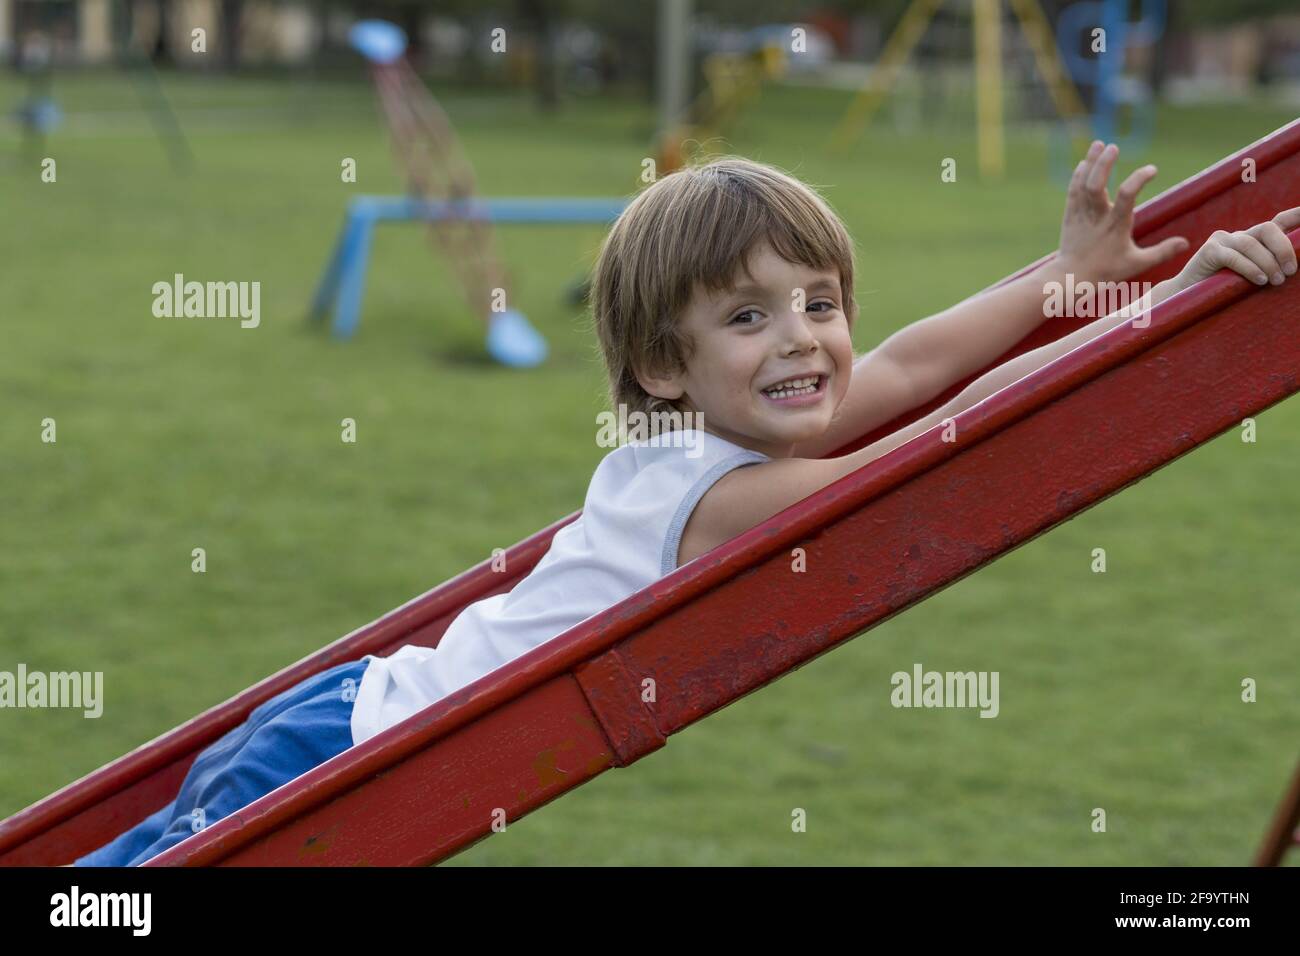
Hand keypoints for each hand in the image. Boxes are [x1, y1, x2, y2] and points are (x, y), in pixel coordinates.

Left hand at [1057, 141, 1189, 282]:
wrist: (1070, 278)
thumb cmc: (1106, 271)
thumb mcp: (1137, 264)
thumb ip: (1161, 252)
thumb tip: (1186, 243)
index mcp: (1115, 226)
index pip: (1127, 197)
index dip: (1138, 180)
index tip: (1152, 169)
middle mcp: (1097, 217)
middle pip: (1096, 186)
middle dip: (1103, 165)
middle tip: (1113, 146)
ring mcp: (1081, 215)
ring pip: (1083, 185)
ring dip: (1091, 163)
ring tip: (1099, 144)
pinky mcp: (1070, 215)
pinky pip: (1073, 191)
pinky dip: (1078, 176)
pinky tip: (1085, 162)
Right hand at [1172, 207, 1299, 290]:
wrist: (1183, 298)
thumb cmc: (1219, 293)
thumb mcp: (1249, 280)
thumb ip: (1266, 270)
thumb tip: (1290, 270)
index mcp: (1252, 241)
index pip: (1279, 222)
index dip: (1297, 216)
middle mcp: (1239, 236)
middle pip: (1268, 228)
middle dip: (1284, 248)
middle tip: (1290, 271)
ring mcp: (1222, 240)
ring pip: (1252, 243)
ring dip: (1268, 263)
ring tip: (1275, 281)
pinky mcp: (1208, 251)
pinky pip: (1234, 256)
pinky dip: (1250, 268)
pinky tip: (1259, 280)